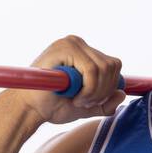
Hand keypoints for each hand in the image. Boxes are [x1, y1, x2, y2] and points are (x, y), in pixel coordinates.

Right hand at [5, 34, 126, 125]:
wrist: (29, 109)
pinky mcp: (65, 47)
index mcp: (86, 54)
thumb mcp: (86, 107)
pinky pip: (91, 70)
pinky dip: (88, 90)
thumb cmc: (53, 106)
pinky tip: (74, 96)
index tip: (92, 102)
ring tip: (78, 100)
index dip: (109, 87)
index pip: (114, 66)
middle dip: (104, 91)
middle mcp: (80, 44)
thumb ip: (105, 103)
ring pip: (104, 68)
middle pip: (113, 66)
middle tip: (84, 102)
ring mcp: (72, 43)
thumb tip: (122, 93)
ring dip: (95, 92)